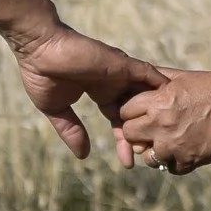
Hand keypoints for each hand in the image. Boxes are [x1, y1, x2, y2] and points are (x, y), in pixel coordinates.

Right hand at [11, 22, 168, 164]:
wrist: (39, 47)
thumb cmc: (42, 74)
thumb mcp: (57, 109)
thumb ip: (72, 130)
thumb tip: (83, 155)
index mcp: (100, 92)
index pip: (119, 120)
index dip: (124, 140)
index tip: (127, 162)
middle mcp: (114, 83)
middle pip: (136, 111)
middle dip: (141, 133)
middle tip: (145, 157)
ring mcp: (119, 72)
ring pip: (146, 94)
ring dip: (154, 113)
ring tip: (161, 137)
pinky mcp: (122, 63)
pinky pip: (148, 74)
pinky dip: (160, 86)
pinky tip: (171, 102)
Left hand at [120, 68, 210, 173]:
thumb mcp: (183, 77)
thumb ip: (158, 77)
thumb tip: (140, 77)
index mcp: (159, 102)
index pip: (125, 111)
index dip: (131, 110)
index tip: (140, 110)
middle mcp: (162, 126)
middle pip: (130, 134)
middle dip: (137, 130)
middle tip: (150, 126)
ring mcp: (175, 146)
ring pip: (148, 157)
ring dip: (155, 149)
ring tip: (168, 139)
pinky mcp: (190, 161)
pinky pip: (170, 168)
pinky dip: (174, 161)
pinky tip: (184, 148)